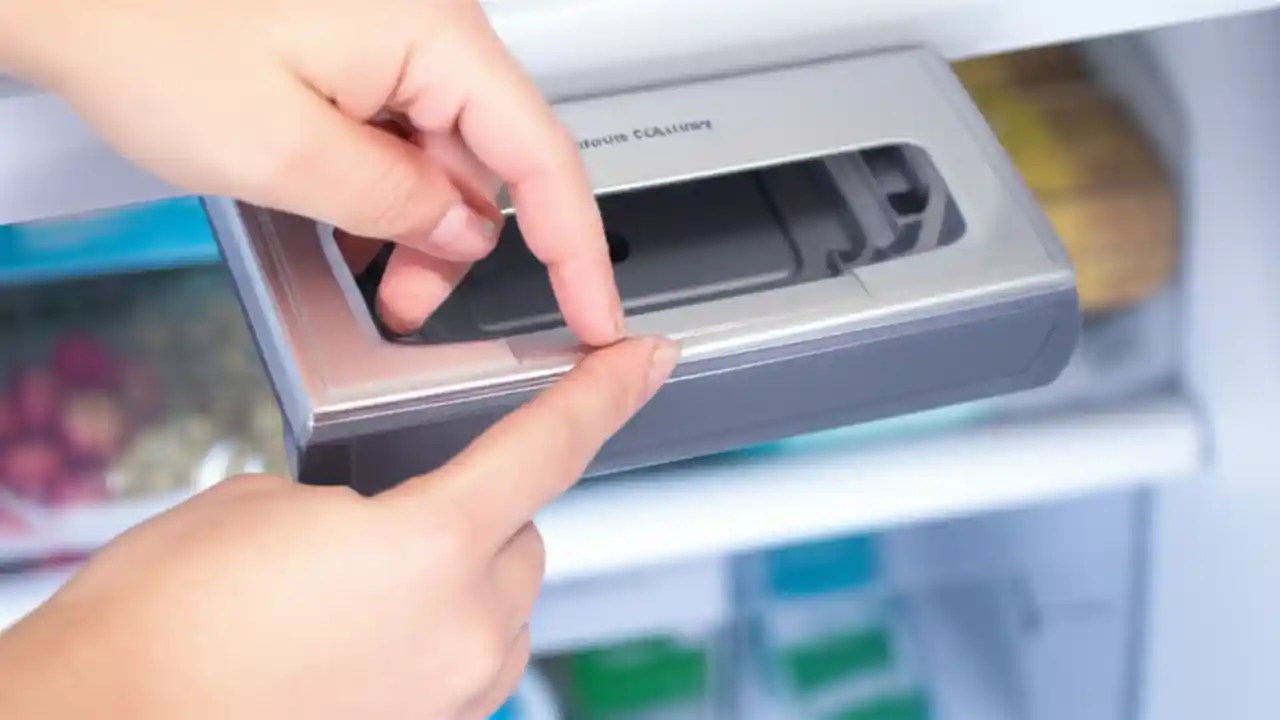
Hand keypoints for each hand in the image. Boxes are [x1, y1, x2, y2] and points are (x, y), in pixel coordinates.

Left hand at [0, 0, 623, 342]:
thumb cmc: (140, 27)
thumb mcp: (280, 152)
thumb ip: (394, 203)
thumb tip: (463, 232)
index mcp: (432, 35)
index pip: (544, 158)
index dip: (580, 250)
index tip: (599, 314)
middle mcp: (427, 29)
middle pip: (492, 165)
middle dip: (460, 247)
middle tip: (409, 307)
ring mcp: (393, 39)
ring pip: (445, 159)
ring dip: (416, 227)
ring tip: (365, 272)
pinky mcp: (359, 53)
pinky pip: (401, 136)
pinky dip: (384, 193)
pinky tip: (346, 221)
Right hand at [0, 337, 678, 719]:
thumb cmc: (164, 628)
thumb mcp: (266, 508)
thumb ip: (366, 497)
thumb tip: (389, 520)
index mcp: (431, 547)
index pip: (550, 446)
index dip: (607, 394)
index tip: (646, 363)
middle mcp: (466, 630)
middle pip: (521, 533)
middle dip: (477, 511)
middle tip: (386, 520)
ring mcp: (458, 695)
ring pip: (499, 599)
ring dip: (458, 577)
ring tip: (355, 591)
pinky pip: (469, 656)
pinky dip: (438, 631)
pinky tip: (361, 636)